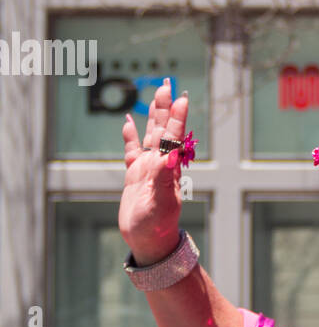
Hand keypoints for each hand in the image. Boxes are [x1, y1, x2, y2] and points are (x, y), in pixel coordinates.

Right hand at [119, 80, 189, 265]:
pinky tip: (129, 121)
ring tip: (156, 96)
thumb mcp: (161, 203)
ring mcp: (148, 168)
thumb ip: (163, 179)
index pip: (174, 137)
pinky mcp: (135, 175)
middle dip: (165, 107)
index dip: (178, 117)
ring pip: (150, 136)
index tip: (182, 97)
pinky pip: (132, 150)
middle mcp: (160, 164)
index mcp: (168, 169)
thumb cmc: (157, 226)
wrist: (149, 242)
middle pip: (163, 129)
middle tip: (168, 84)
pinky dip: (131, 136)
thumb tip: (167, 157)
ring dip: (153, 116)